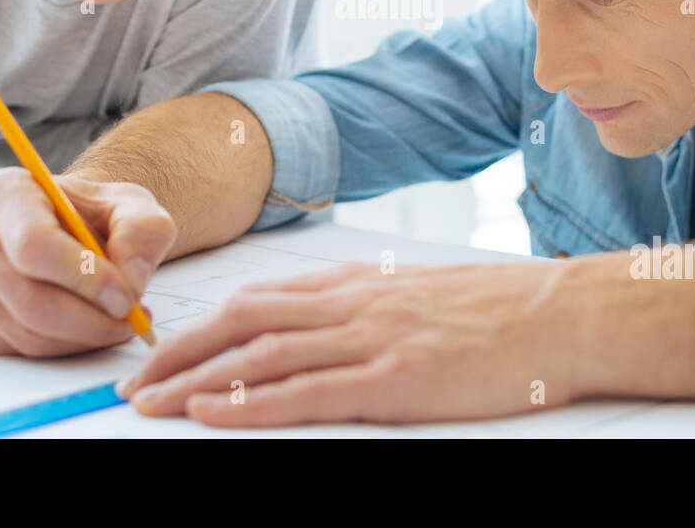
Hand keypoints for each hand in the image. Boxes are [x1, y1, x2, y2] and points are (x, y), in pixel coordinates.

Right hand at [0, 168, 176, 356]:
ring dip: (86, 337)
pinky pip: (20, 350)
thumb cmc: (97, 215)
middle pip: (30, 299)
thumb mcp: (133, 206)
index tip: (126, 297)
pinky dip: (66, 347)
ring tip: (122, 318)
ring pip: (28, 332)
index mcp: (6, 192)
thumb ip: (143, 232)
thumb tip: (131, 279)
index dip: (84, 279)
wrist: (74, 229)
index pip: (34, 245)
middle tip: (134, 317)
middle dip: (93, 320)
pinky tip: (91, 326)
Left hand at [115, 259, 589, 425]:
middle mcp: (351, 305)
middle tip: (134, 381)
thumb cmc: (496, 310)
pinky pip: (305, 391)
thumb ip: (364, 307)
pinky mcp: (395, 379)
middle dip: (179, 352)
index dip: (202, 324)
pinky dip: (250, 401)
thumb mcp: (417, 295)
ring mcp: (370, 339)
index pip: (258, 298)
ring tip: (149, 403)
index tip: (165, 347)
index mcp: (356, 284)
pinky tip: (212, 410)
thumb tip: (319, 326)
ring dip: (195, 380)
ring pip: (259, 354)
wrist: (560, 314)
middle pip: (241, 321)